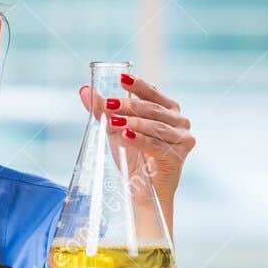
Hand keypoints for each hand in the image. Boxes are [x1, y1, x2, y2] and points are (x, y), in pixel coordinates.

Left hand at [78, 72, 195, 203]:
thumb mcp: (115, 129)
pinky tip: (126, 136)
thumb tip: (84, 90)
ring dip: (134, 122)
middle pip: (152, 109)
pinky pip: (157, 146)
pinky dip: (140, 140)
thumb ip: (102, 109)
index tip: (121, 78)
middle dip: (129, 105)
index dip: (137, 85)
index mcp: (168, 110)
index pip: (152, 93)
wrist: (143, 190)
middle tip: (109, 104)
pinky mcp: (179, 156)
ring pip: (155, 126)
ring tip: (115, 121)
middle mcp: (179, 121)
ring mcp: (182, 138)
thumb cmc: (133, 157)